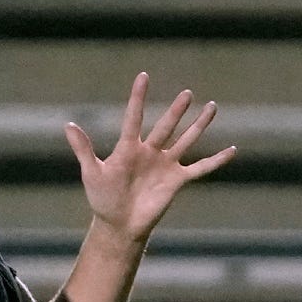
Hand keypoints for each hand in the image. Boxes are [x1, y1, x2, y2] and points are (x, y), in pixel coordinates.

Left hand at [66, 74, 236, 241]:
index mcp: (129, 147)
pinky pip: (201, 168)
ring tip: (211, 106)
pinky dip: (216, 160)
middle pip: (166, 126)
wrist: (119, 225)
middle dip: (177, 110)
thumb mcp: (92, 172)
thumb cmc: (102, 199)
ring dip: (199, 125)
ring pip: (186, 140)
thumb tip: (68, 125)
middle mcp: (150, 152)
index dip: (139, 97)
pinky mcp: (177, 181)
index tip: (144, 76)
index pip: (135, 117)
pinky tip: (232, 150)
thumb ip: (84, 149)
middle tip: (187, 92)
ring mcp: (166, 165)